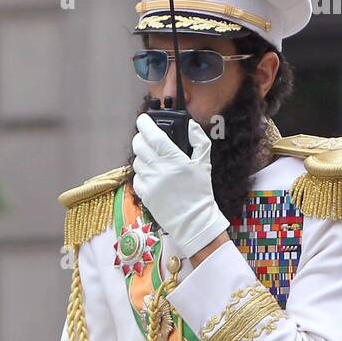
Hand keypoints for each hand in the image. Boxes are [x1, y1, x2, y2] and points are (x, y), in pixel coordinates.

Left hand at [131, 114, 229, 259]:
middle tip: (146, 138)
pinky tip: (151, 175)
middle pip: (138, 145)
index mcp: (174, 159)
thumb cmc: (200, 192)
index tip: (143, 119)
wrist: (193, 221)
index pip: (153, 135)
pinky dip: (141, 173)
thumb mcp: (204, 163)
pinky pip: (136, 178)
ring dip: (141, 156)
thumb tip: (189, 124)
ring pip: (136, 161)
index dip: (145, 124)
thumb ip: (199, 140)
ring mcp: (150, 183)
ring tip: (152, 159)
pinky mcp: (144, 195)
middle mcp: (159, 170)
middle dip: (140, 137)